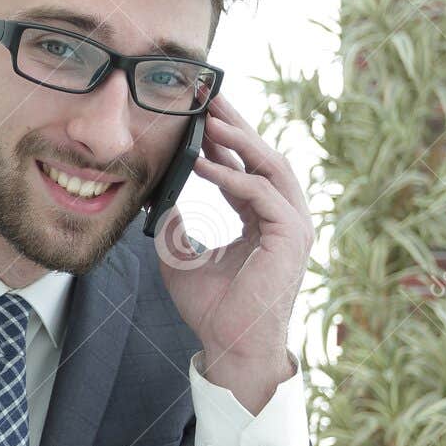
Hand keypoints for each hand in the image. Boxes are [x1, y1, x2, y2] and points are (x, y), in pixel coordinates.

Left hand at [154, 92, 313, 411]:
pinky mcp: (290, 236)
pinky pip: (261, 192)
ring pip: (270, 166)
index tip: (199, 115)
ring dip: (239, 139)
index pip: (247, 168)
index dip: (224, 141)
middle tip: (207, 96)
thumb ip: (173, 225)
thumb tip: (152, 196)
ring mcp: (293, 226)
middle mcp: (284, 218)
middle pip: (263, 157)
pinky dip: (232, 174)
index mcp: (264, 221)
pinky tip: (203, 162)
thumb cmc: (212, 311)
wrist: (231, 348)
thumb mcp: (181, 257)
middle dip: (235, 126)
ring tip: (210, 117)